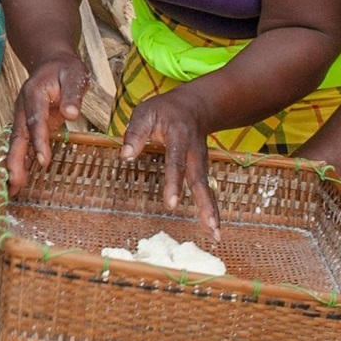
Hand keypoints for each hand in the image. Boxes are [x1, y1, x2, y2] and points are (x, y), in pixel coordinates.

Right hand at [4, 53, 90, 191]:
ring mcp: (23, 117)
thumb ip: (72, 93)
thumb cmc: (64, 69)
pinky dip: (19, 161)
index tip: (42, 160)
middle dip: (15, 160)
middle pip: (18, 136)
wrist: (50, 62)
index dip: (38, 141)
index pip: (35, 120)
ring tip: (12, 188)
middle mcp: (23, 108)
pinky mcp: (27, 124)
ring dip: (14, 165)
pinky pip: (22, 145)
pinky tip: (19, 179)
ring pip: (16, 144)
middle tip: (14, 182)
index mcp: (34, 94)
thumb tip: (71, 113)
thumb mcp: (74, 74)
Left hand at [117, 88, 219, 235]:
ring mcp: (201, 162)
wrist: (194, 105)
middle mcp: (194, 152)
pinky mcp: (202, 170)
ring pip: (206, 188)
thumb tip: (125, 156)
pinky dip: (210, 211)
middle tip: (209, 225)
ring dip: (211, 212)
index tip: (172, 203)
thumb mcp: (146, 112)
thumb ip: (135, 133)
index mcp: (180, 137)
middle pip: (199, 180)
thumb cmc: (164, 110)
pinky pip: (206, 191)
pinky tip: (212, 230)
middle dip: (204, 203)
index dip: (174, 182)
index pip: (176, 161)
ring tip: (215, 235)